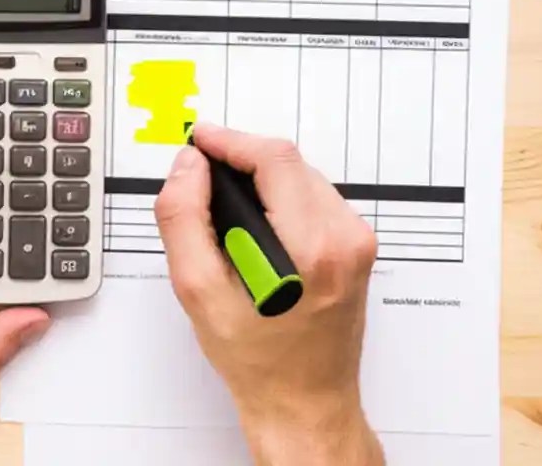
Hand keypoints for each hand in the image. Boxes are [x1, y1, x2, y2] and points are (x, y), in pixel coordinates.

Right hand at [154, 123, 383, 465]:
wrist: (303, 401)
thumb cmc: (258, 360)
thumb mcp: (198, 291)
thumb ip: (184, 218)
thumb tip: (188, 168)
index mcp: (311, 247)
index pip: (274, 158)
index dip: (230, 141)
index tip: (200, 141)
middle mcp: (344, 239)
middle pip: (288, 163)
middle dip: (242, 163)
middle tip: (203, 185)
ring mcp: (357, 243)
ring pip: (302, 178)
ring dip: (263, 184)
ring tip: (230, 221)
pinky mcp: (358, 247)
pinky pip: (314, 200)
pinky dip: (282, 203)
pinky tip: (259, 234)